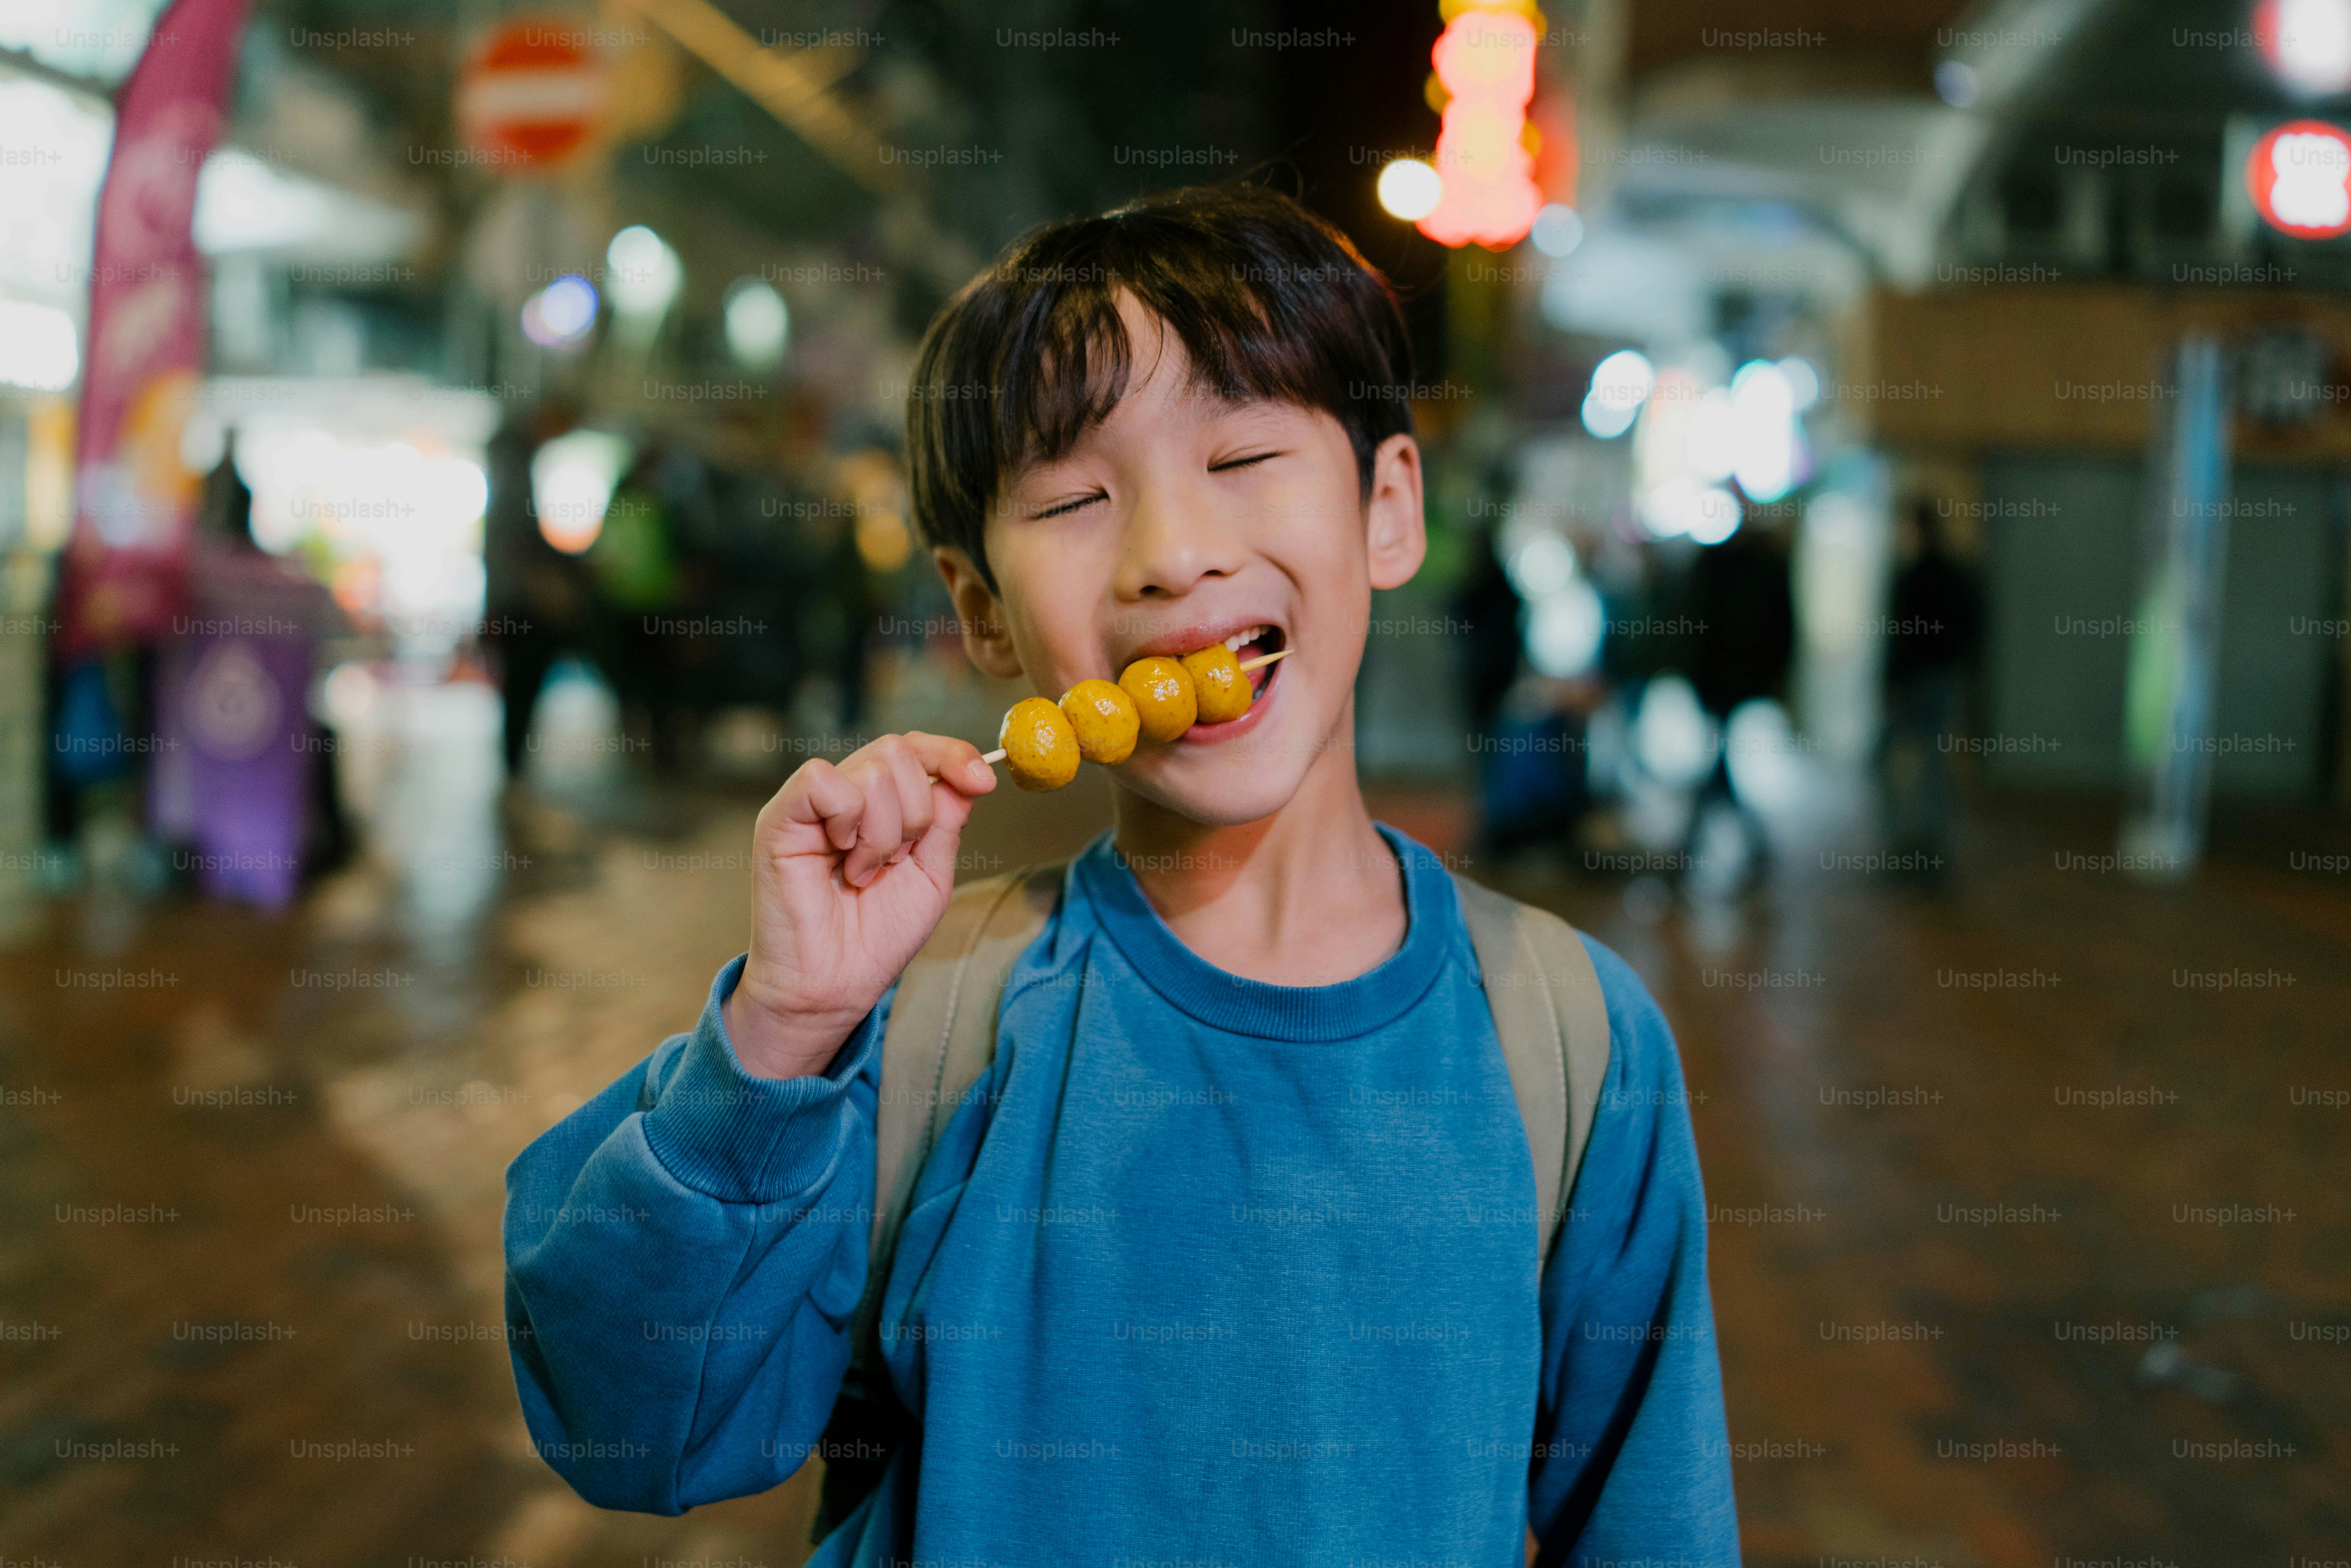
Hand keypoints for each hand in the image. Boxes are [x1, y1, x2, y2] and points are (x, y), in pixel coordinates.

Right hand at [722, 732, 995, 1077]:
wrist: (835, 985)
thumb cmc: (877, 937)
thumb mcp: (931, 874)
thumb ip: (946, 822)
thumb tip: (968, 775)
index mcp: (880, 803)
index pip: (915, 748)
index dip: (952, 754)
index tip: (983, 781)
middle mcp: (844, 794)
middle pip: (898, 750)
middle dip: (918, 810)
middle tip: (897, 860)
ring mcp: (810, 804)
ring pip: (872, 770)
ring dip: (886, 831)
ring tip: (864, 873)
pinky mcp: (780, 817)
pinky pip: (824, 781)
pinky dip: (848, 821)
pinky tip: (842, 858)